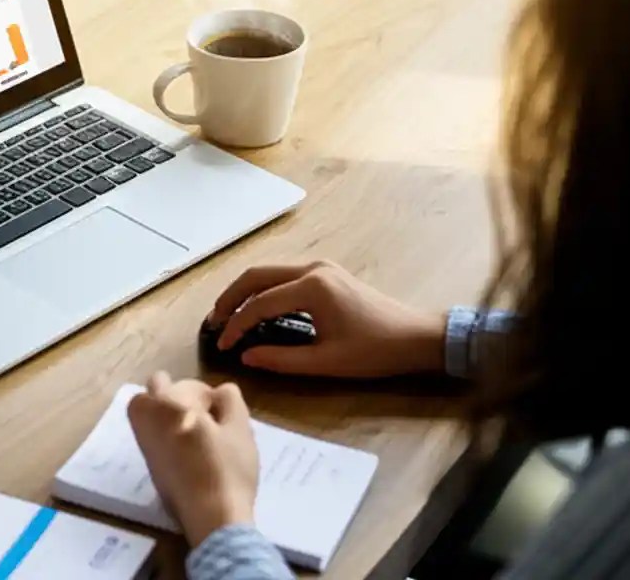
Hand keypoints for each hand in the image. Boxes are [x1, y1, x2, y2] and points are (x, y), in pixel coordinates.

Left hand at [127, 372, 259, 546]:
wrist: (211, 518)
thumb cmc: (227, 468)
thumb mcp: (240, 429)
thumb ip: (230, 401)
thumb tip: (220, 391)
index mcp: (168, 404)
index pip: (190, 385)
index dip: (210, 396)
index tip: (223, 414)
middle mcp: (149, 420)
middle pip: (155, 390)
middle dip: (178, 395)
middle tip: (205, 416)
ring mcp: (146, 446)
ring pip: (149, 413)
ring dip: (170, 415)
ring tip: (199, 434)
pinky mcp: (149, 467)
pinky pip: (153, 438)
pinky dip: (168, 437)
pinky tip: (192, 454)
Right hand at [210, 261, 446, 377]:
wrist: (416, 337)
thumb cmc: (375, 352)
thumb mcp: (326, 362)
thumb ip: (281, 359)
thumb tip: (246, 357)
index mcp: (312, 288)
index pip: (260, 304)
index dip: (237, 326)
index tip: (223, 346)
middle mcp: (313, 269)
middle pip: (256, 275)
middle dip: (230, 298)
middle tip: (213, 322)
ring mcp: (321, 268)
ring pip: (269, 272)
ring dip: (245, 291)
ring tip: (228, 315)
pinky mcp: (327, 274)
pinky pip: (284, 276)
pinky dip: (264, 289)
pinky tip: (256, 308)